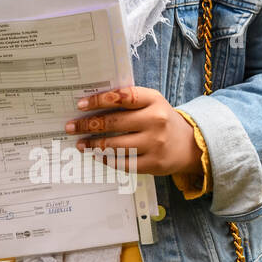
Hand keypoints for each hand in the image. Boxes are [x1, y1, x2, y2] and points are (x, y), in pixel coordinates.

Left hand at [66, 85, 203, 176]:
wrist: (191, 144)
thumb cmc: (161, 119)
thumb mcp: (151, 103)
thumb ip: (127, 101)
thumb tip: (90, 105)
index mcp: (154, 100)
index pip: (122, 97)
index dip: (99, 100)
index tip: (80, 105)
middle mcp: (156, 121)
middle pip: (115, 123)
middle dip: (88, 125)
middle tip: (71, 126)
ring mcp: (156, 144)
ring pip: (116, 145)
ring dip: (93, 145)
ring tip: (80, 143)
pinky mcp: (155, 164)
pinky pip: (124, 163)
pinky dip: (108, 160)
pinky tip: (98, 156)